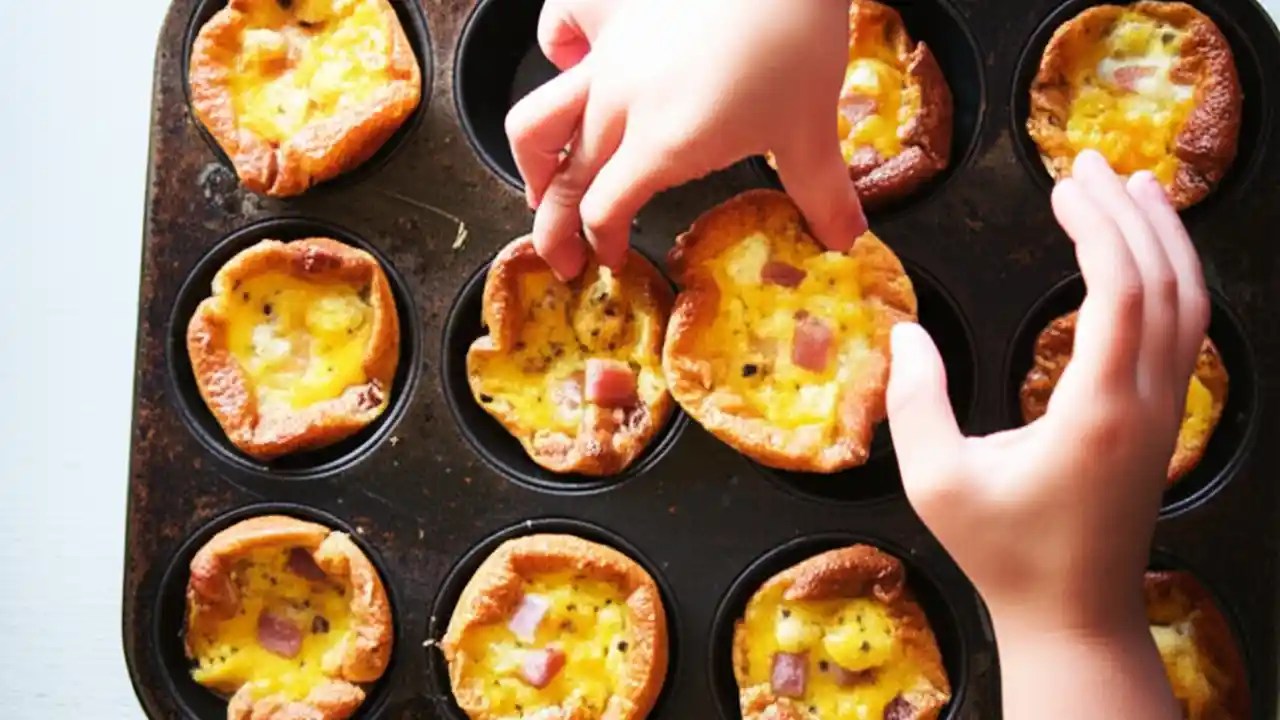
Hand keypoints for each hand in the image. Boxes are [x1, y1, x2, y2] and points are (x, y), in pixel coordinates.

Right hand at [506, 0, 867, 278]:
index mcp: (662, 144)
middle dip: (552, 227)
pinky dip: (560, 51)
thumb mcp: (811, 126)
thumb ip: (821, 191)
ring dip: (533, 158)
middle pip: (564, 179)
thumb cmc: (795, 39)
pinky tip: (577, 62)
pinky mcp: (606, 5)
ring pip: (538, 116)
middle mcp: (620, 104)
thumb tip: (845, 239)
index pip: (604, 212)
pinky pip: (559, 30)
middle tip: (558, 256)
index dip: (600, 244)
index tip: (610, 260)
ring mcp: (606, 52)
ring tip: (540, 179)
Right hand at [887, 150, 1204, 717]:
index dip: (1098, 225)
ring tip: (1133, 187)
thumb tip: (906, 332)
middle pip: (1166, 281)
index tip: (1062, 185)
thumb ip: (917, 401)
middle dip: (1133, 213)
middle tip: (1091, 163)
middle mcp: (1148, 401)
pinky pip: (1185, 330)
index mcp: (1097, 409)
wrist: (1073, 615)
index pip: (1120, 290)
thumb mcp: (937, 481)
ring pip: (1190, 303)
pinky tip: (1144, 260)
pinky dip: (1170, 279)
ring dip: (1164, 238)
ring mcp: (1166, 412)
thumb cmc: (1004, 552)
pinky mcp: (1163, 421)